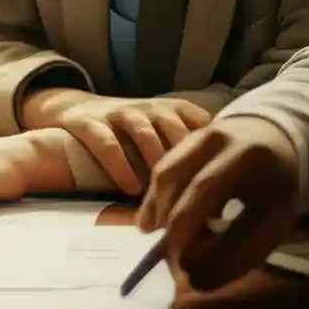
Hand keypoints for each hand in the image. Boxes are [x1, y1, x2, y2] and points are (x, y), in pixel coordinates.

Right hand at [22, 88, 210, 194]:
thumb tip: (230, 187)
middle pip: (176, 133)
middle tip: (196, 200)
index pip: (203, 126)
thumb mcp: (166, 129)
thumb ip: (193, 148)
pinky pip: (108, 144)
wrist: (77, 108)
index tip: (226, 184)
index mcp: (175, 109)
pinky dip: (121, 166)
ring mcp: (120, 113)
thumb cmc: (132, 129)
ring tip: (165, 198)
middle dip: (188, 166)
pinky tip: (131, 189)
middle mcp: (150, 107)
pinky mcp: (91, 122)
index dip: (216, 153)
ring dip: (156, 167)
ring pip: (145, 136)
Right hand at [136, 116, 299, 291]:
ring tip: (160, 238)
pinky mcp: (182, 137)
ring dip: (157, 210)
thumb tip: (197, 280)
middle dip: (169, 222)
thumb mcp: (273, 221)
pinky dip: (155, 197)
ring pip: (164, 173)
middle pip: (177, 179)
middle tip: (171, 256)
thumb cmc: (275, 187)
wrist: (273, 137)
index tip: (181, 261)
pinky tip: (157, 219)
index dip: (186, 226)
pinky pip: (162, 169)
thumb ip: (240, 251)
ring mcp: (196, 133)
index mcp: (247, 155)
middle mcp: (217, 136)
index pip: (205, 189)